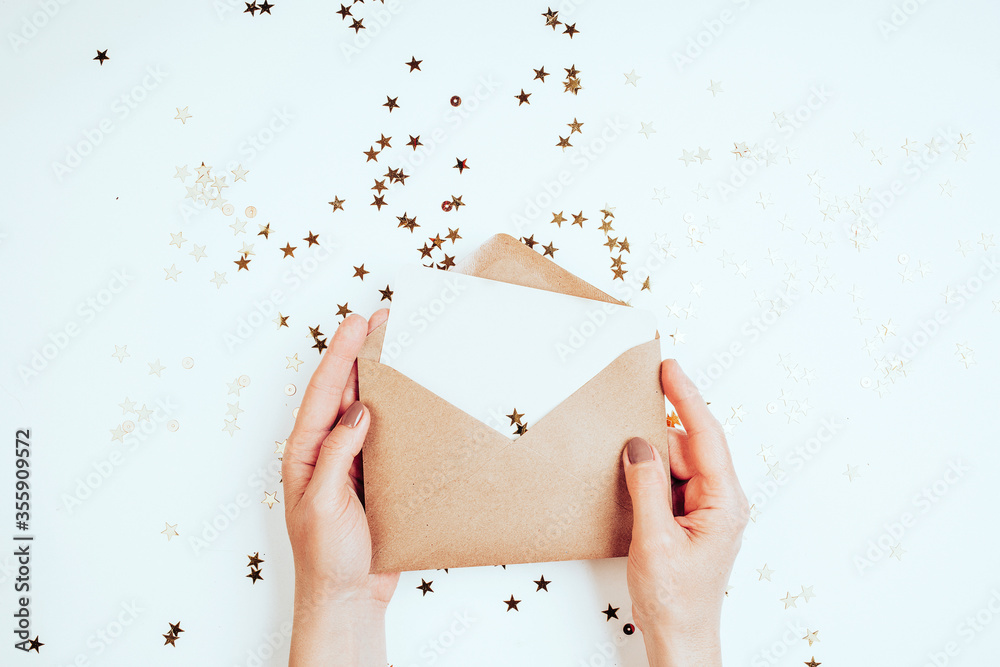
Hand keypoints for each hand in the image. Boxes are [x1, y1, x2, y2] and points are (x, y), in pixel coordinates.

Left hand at [282, 310, 398, 665]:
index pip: (324, 393)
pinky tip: (415, 394)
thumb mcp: (322, 505)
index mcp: (306, 453)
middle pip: (346, 390)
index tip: (358, 323)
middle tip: (384, 319)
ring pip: (370, 407)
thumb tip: (357, 410)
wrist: (350, 597)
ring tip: (401, 344)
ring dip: (383, 376)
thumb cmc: (327, 558)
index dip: (341, 354)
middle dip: (362, 352)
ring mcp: (355, 460)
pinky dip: (402, 410)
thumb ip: (336, 455)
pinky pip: (391, 434)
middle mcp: (329, 450)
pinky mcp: (379, 475)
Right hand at [622, 359, 748, 666]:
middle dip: (656, 439)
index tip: (670, 368)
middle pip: (688, 447)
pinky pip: (670, 481)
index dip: (687, 397)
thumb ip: (648, 487)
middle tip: (624, 424)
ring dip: (650, 463)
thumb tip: (639, 444)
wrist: (679, 637)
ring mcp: (707, 508)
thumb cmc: (675, 600)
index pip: (706, 436)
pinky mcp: (691, 516)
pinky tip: (632, 487)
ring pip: (676, 463)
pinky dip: (650, 478)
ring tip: (627, 473)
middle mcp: (721, 500)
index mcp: (724, 503)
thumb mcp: (654, 541)